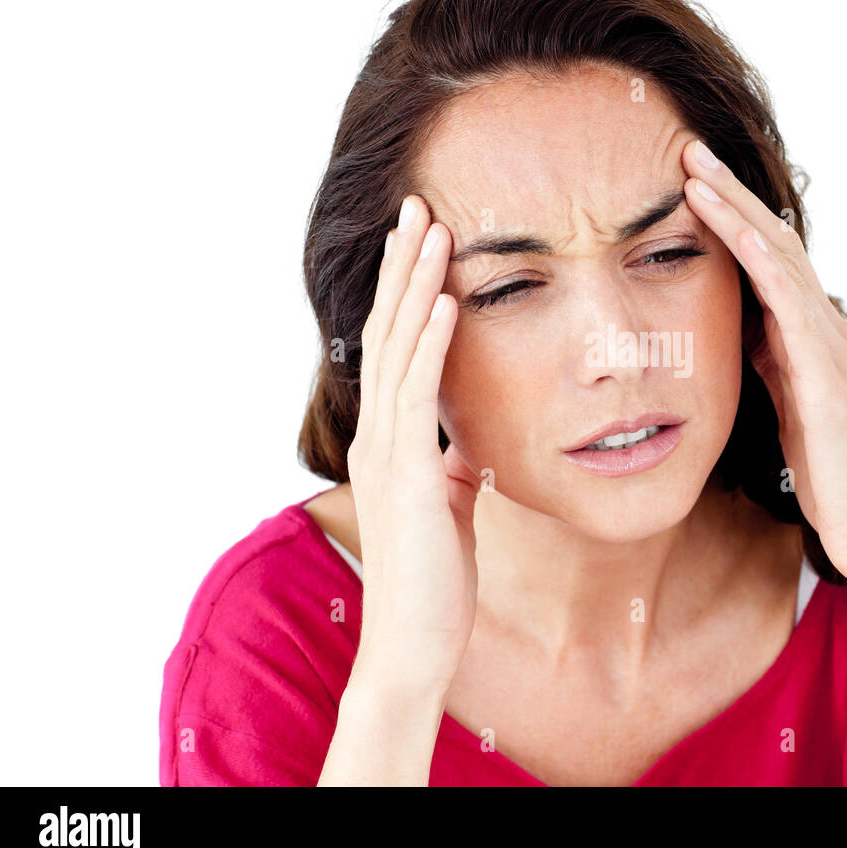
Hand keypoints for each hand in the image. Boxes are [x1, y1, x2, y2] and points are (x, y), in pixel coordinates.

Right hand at [345, 195, 479, 696]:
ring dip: (417, 285)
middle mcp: (378, 433)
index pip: (395, 348)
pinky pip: (419, 395)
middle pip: (389, 331)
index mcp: (389, 438)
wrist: (414, 642)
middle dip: (405, 266)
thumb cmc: (434, 576)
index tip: (425, 240)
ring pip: (399, 349)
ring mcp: (387, 451)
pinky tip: (447, 300)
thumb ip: (452, 460)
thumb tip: (468, 436)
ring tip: (432, 228)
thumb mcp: (447, 501)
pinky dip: (433, 342)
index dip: (407, 291)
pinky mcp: (407, 475)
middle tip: (418, 205)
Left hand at [682, 140, 846, 581]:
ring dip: (738, 212)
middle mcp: (822, 329)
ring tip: (696, 173)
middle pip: (773, 244)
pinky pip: (791, 305)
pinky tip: (736, 232)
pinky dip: (762, 262)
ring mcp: (828, 346)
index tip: (687, 183)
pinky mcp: (826, 375)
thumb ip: (771, 364)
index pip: (765, 263)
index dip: (728, 220)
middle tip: (688, 150)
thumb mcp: (788, 407)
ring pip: (781, 261)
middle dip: (730, 196)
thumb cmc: (831, 474)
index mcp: (807, 338)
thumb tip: (743, 331)